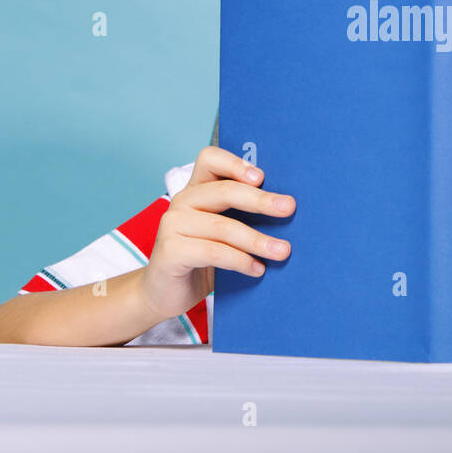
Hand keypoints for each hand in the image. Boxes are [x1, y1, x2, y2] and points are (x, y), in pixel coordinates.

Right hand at [137, 146, 294, 321]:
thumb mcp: (222, 234)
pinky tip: (257, 270)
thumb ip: (241, 217)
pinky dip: (240, 261)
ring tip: (282, 251)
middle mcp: (181, 201)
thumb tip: (285, 211)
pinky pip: (213, 252)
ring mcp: (172, 225)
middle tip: (288, 208)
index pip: (210, 159)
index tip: (262, 177)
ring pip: (223, 227)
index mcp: (196, 190)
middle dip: (260, 200)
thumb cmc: (200, 260)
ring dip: (257, 240)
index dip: (235, 163)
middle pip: (224, 191)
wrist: (163, 293)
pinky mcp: (170, 251)